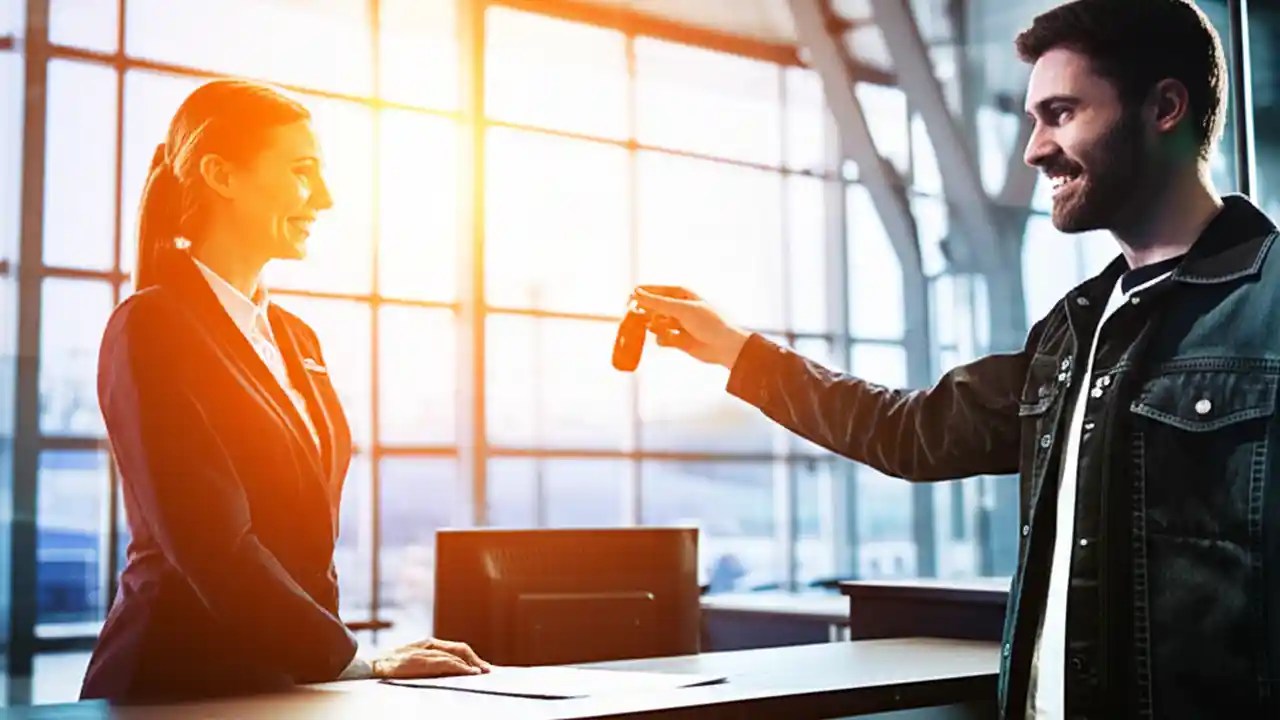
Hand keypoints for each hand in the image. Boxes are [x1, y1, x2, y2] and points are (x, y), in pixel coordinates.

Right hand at [370, 638, 492, 679]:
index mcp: (427, 643)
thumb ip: (429, 662)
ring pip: (454, 655)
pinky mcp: (419, 661)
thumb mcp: (413, 660)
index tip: (482, 667)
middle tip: (487, 670)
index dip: (471, 656)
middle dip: (475, 659)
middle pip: (459, 649)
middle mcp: (428, 644)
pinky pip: (445, 663)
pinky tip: (468, 672)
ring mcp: (424, 652)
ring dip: (471, 664)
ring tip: (481, 672)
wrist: (370, 666)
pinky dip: (459, 667)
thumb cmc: (390, 666)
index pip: (456, 648)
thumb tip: (450, 672)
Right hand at [630, 286, 750, 369]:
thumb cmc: (708, 322)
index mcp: (683, 295)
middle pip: (655, 308)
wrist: (725, 347)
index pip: (658, 291)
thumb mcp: (682, 309)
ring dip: (654, 326)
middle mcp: (679, 308)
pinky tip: (667, 340)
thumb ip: (658, 303)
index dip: (645, 292)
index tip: (630, 295)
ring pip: (656, 324)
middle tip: (634, 315)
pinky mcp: (678, 340)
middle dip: (646, 311)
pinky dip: (662, 339)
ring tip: (656, 328)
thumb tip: (637, 294)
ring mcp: (678, 324)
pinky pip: (661, 338)